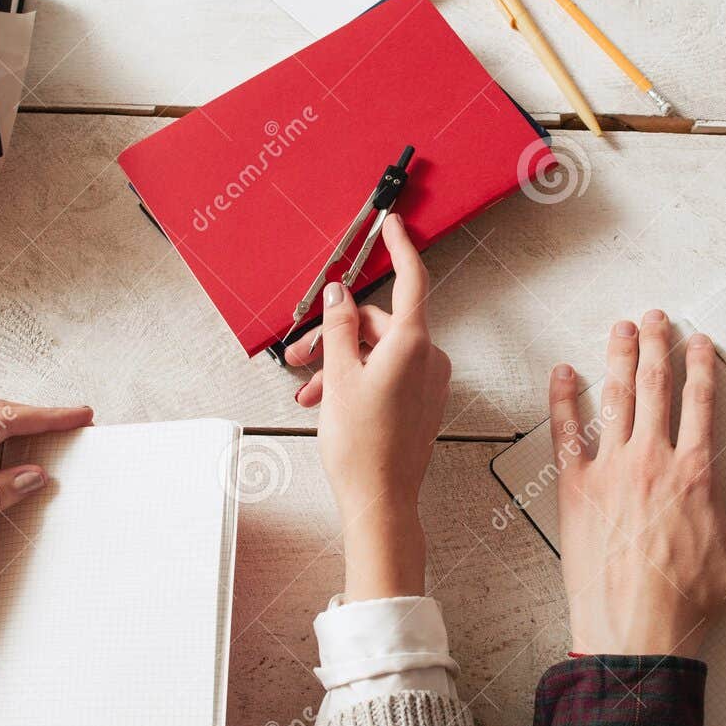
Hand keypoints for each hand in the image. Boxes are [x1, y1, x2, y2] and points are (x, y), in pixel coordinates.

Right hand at [286, 215, 449, 600]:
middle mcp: (428, 358)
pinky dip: (355, 378)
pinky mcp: (420, 401)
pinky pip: (386, 373)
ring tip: (306, 390)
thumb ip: (339, 328)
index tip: (392, 223)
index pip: (411, 279)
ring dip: (339, 362)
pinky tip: (324, 399)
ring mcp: (427, 381)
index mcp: (413, 345)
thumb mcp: (338, 378)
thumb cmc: (361, 446)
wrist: (381, 502)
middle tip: (298, 355)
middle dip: (336, 333)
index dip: (400, 247)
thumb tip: (338, 295)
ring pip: (377, 351)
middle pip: (379, 324)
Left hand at [551, 314, 725, 657]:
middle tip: (655, 317)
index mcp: (694, 473)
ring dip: (619, 357)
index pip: (700, 401)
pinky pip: (566, 433)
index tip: (699, 341)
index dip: (701, 364)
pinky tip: (564, 373)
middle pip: (656, 386)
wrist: (636, 633)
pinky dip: (563, 399)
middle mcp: (651, 461)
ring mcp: (610, 471)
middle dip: (656, 344)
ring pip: (615, 398)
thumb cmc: (688, 601)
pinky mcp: (575, 489)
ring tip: (620, 329)